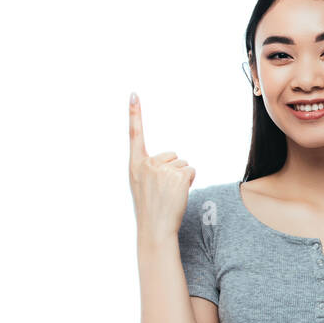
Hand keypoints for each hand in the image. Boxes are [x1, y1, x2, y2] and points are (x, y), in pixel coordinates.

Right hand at [128, 92, 194, 243]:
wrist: (155, 228)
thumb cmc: (151, 209)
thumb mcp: (142, 185)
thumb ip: (152, 170)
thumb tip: (175, 162)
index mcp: (135, 165)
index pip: (134, 135)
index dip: (134, 113)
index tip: (133, 94)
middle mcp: (146, 164)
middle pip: (172, 155)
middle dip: (173, 170)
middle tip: (165, 190)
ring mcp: (161, 169)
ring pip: (183, 164)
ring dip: (181, 178)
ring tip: (170, 194)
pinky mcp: (177, 176)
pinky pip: (191, 171)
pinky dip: (189, 182)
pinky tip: (178, 194)